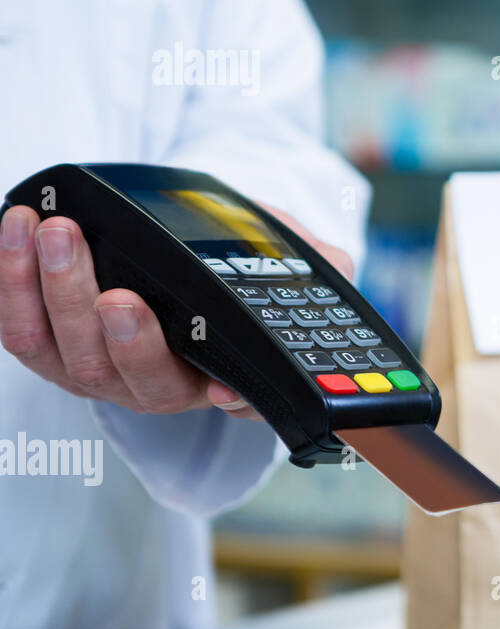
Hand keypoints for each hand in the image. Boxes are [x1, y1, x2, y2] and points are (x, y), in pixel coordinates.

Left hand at [0, 202, 352, 418]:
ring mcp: (94, 363)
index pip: (227, 395)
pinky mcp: (46, 340)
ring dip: (54, 292)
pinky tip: (17, 231)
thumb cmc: (232, 257)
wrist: (174, 243)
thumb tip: (337, 265)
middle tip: (117, 292)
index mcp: (218, 372)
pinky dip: (11, 281)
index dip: (227, 398)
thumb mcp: (290, 258)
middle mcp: (152, 380)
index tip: (228, 389)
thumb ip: (320, 265)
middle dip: (119, 334)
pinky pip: (20, 325)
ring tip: (56, 234)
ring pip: (64, 350)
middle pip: (129, 375)